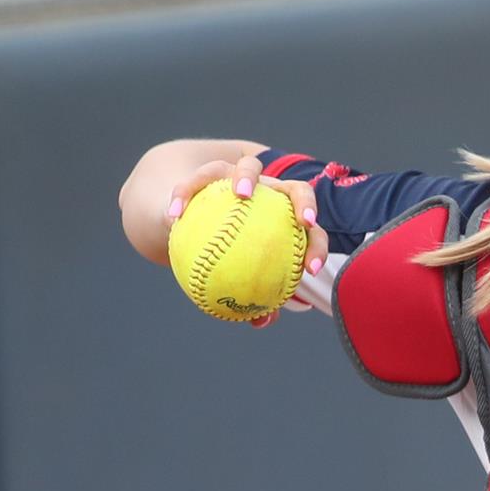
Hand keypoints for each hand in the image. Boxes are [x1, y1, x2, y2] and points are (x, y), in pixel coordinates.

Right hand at [162, 153, 329, 326]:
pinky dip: (184, 197)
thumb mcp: (237, 271)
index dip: (317, 246)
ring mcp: (242, 176)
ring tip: (240, 193)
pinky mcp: (210, 169)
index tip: (309, 269)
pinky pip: (196, 181)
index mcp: (285, 218)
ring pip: (250, 167)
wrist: (197, 214)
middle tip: (302, 222)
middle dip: (304, 202)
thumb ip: (253, 293)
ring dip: (247, 177)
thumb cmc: (227, 250)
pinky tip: (172, 217)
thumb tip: (262, 322)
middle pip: (298, 189)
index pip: (312, 231)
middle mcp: (271, 193)